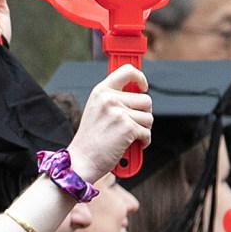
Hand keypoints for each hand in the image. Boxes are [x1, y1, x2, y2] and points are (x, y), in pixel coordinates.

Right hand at [65, 65, 152, 182]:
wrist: (82, 160)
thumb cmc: (90, 139)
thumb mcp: (96, 110)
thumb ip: (114, 98)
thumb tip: (138, 90)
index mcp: (101, 91)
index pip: (127, 71)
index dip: (140, 77)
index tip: (143, 86)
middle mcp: (109, 98)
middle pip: (146, 99)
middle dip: (142, 114)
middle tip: (129, 124)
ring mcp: (119, 112)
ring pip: (149, 117)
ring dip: (143, 129)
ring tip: (127, 136)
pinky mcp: (128, 127)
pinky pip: (147, 132)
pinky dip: (142, 141)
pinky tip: (129, 145)